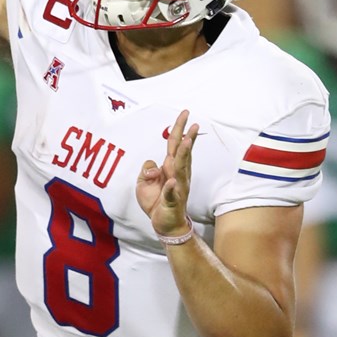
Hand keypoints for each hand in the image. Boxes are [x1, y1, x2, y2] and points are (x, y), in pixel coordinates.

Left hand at [137, 110, 198, 236]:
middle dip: (186, 136)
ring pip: (181, 168)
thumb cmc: (156, 200)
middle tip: (192, 122)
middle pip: (182, 152)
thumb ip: (147, 169)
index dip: (179, 128)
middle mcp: (178, 174)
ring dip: (184, 155)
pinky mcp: (172, 201)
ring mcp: (177, 187)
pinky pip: (171, 193)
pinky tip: (171, 182)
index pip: (175, 144)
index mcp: (170, 167)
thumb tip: (152, 167)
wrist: (164, 223)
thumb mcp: (143, 181)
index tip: (185, 113)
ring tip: (186, 142)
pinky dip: (170, 188)